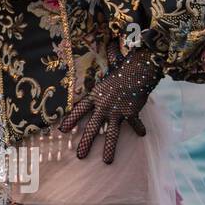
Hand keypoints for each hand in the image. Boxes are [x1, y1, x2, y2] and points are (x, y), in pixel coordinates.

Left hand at [59, 39, 163, 161]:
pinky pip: (134, 124)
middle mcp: (104, 106)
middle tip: (79, 156)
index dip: (71, 120)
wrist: (140, 69)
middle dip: (85, 143)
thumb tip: (110, 42)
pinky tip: (143, 134)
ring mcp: (117, 112)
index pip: (79, 109)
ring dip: (109, 149)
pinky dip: (139, 128)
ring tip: (106, 162)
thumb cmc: (125, 66)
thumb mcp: (113, 65)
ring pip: (111, 134)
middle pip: (92, 128)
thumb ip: (109, 59)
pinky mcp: (131, 114)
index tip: (62, 130)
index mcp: (95, 96)